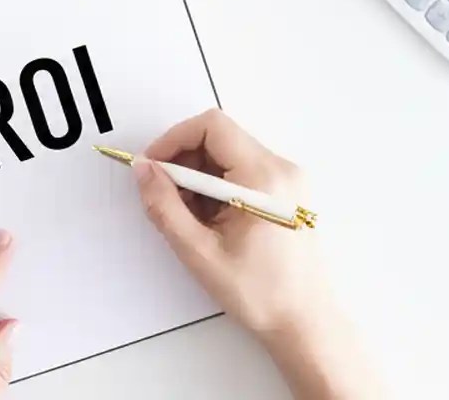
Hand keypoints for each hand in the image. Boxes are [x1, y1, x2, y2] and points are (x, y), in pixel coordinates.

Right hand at [134, 109, 324, 334]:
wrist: (305, 322)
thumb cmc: (262, 294)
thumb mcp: (200, 251)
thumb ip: (165, 206)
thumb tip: (144, 171)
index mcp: (265, 178)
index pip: (212, 127)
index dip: (174, 140)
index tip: (153, 167)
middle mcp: (282, 169)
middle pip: (220, 138)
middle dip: (184, 162)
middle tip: (166, 198)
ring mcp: (287, 180)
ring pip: (228, 155)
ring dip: (199, 177)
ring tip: (190, 218)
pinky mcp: (285, 192)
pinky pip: (242, 172)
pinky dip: (217, 187)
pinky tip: (210, 221)